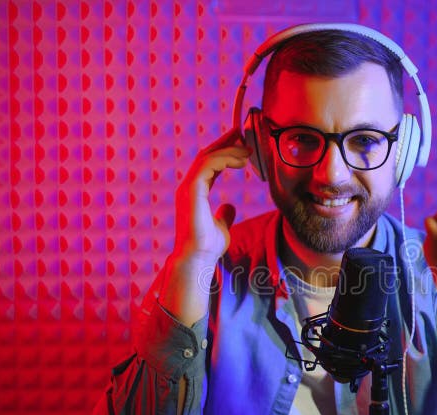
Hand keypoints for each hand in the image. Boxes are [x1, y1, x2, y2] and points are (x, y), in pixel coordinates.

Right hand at [159, 128, 251, 326]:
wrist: (198, 258)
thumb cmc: (208, 246)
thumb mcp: (221, 227)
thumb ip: (224, 215)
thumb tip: (230, 207)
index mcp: (196, 192)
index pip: (209, 164)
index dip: (225, 151)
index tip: (243, 143)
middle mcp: (189, 186)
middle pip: (207, 154)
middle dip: (226, 142)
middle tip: (246, 133)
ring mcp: (188, 188)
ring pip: (207, 157)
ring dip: (228, 149)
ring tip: (248, 149)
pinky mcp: (190, 191)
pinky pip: (206, 165)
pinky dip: (224, 158)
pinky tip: (241, 159)